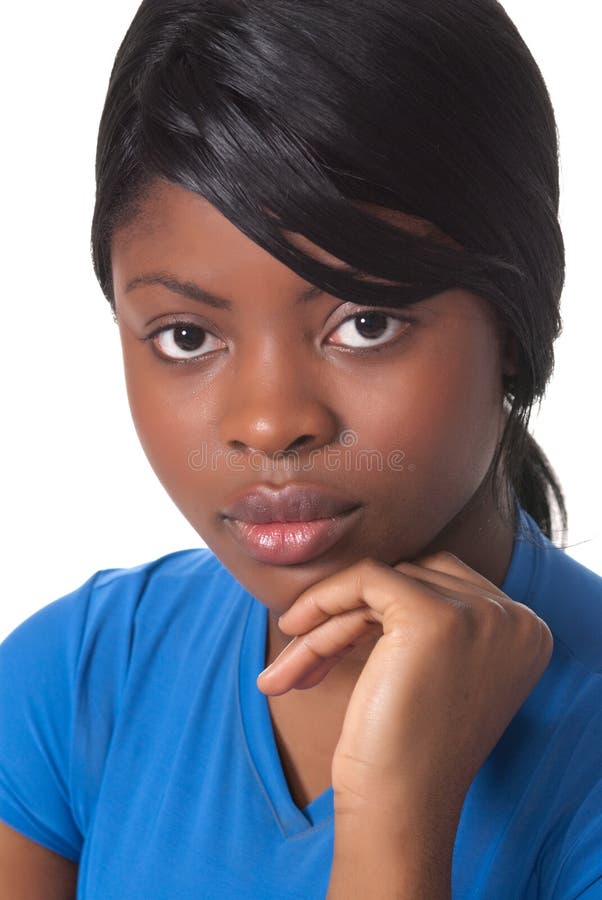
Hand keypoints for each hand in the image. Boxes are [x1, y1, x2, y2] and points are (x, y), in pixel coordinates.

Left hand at [257, 552, 553, 824]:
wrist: (401, 807)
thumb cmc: (409, 750)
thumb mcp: (437, 670)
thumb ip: (427, 617)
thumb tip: (368, 574)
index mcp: (524, 631)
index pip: (443, 585)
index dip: (382, 614)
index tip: (335, 651)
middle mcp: (514, 617)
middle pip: (412, 579)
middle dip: (352, 619)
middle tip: (306, 663)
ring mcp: (479, 614)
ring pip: (382, 583)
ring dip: (330, 623)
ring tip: (292, 669)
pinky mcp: (433, 616)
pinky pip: (365, 578)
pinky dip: (324, 599)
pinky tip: (294, 632)